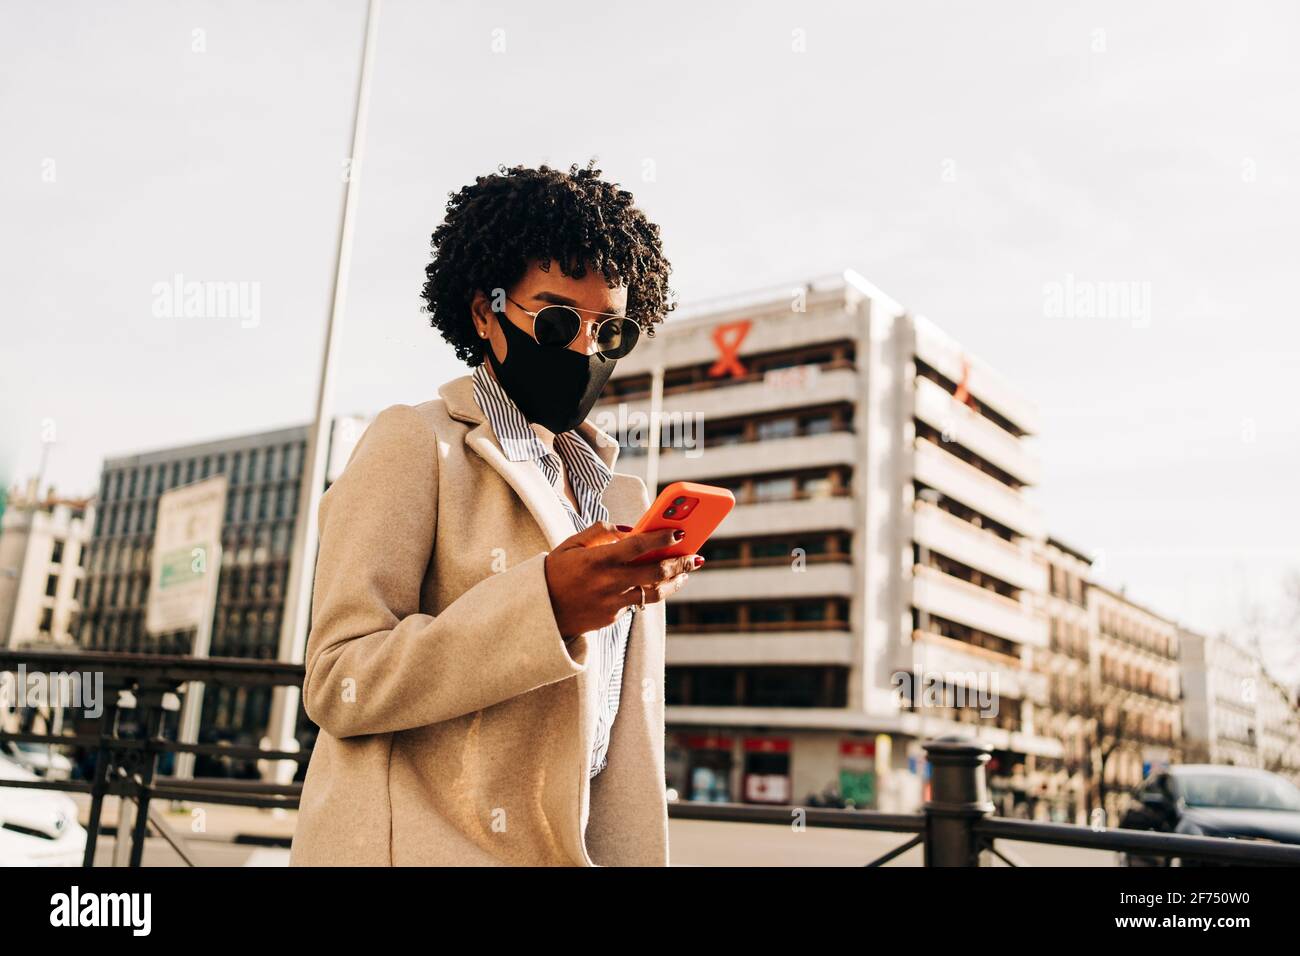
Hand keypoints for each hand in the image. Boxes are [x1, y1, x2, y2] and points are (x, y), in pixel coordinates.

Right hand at [544, 521, 699, 637]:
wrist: (538, 610)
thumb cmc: (555, 570)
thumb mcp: (572, 543)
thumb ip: (601, 531)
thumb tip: (631, 529)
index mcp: (598, 558)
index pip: (639, 545)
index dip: (662, 537)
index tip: (680, 531)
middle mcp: (608, 581)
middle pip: (656, 572)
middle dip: (680, 564)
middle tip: (695, 557)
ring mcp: (612, 602)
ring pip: (654, 593)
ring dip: (674, 583)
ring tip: (685, 574)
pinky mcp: (611, 617)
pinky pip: (636, 603)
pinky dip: (647, 593)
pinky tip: (657, 585)